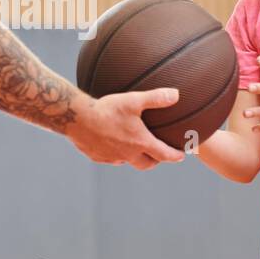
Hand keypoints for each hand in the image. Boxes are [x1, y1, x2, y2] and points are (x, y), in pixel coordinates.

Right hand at [70, 88, 186, 169]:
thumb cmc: (106, 109)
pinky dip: (117, 154)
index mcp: (140, 142)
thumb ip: (156, 98)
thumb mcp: (133, 100)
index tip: (182, 155)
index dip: (175, 155)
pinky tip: (112, 144)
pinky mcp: (98, 157)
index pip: (163, 154)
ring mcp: (112, 157)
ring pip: (128, 161)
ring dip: (135, 157)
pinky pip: (111, 159)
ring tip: (135, 147)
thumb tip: (176, 94)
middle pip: (147, 164)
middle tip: (159, 155)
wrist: (77, 119)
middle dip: (155, 161)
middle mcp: (127, 154)